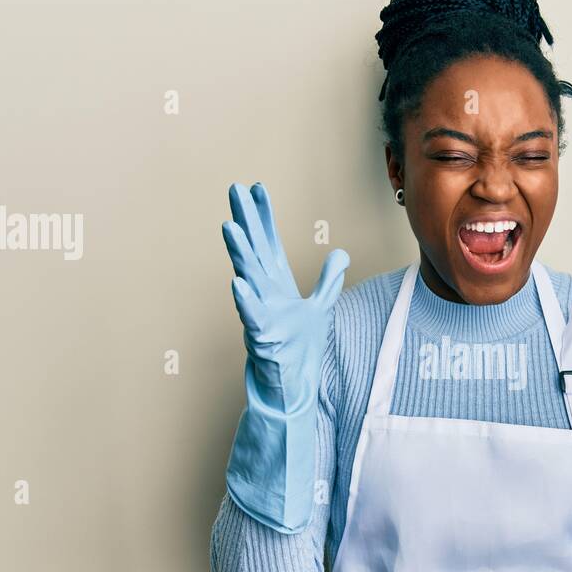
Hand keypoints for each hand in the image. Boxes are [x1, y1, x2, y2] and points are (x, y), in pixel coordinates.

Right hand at [223, 183, 348, 410]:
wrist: (291, 384)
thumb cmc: (299, 347)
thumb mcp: (320, 307)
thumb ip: (328, 280)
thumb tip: (341, 254)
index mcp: (276, 283)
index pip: (268, 241)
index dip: (264, 215)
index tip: (256, 187)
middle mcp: (263, 292)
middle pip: (254, 248)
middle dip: (245, 219)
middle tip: (233, 189)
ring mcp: (260, 312)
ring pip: (248, 276)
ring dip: (239, 252)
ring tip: (230, 226)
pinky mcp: (262, 336)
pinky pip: (252, 316)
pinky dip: (245, 300)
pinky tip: (238, 283)